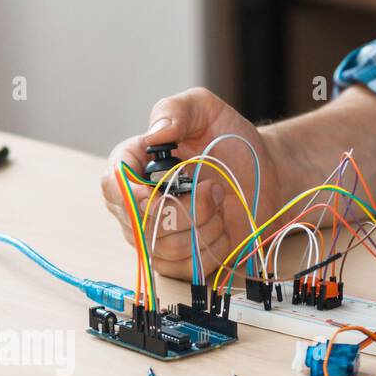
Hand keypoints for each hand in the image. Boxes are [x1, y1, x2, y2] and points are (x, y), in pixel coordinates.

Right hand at [100, 88, 276, 281]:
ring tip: (219, 204)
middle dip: (185, 208)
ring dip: (204, 225)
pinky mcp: (177, 262)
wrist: (263, 173)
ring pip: (165, 248)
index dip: (130, 194)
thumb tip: (155, 134)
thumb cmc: (230, 141)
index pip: (112, 185)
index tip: (158, 190)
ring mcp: (154, 237)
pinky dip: (212, 247)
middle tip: (213, 188)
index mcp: (132, 166)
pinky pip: (187, 266)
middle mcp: (135, 206)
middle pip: (141, 223)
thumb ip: (176, 110)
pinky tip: (221, 227)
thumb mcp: (204, 109)